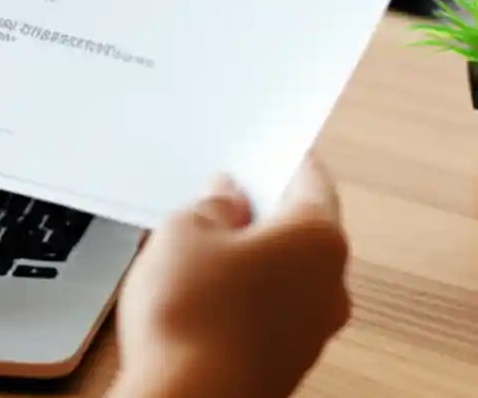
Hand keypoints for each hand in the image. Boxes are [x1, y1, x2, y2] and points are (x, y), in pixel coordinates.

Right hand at [110, 161, 350, 397]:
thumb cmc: (191, 318)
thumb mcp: (184, 231)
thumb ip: (212, 206)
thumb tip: (226, 200)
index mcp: (319, 239)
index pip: (311, 182)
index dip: (278, 162)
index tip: (258, 153)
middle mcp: (330, 285)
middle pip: (299, 231)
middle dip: (256, 214)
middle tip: (210, 201)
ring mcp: (312, 329)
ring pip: (282, 274)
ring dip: (246, 258)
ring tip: (190, 254)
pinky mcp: (286, 360)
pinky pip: (269, 311)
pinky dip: (240, 297)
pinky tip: (197, 296)